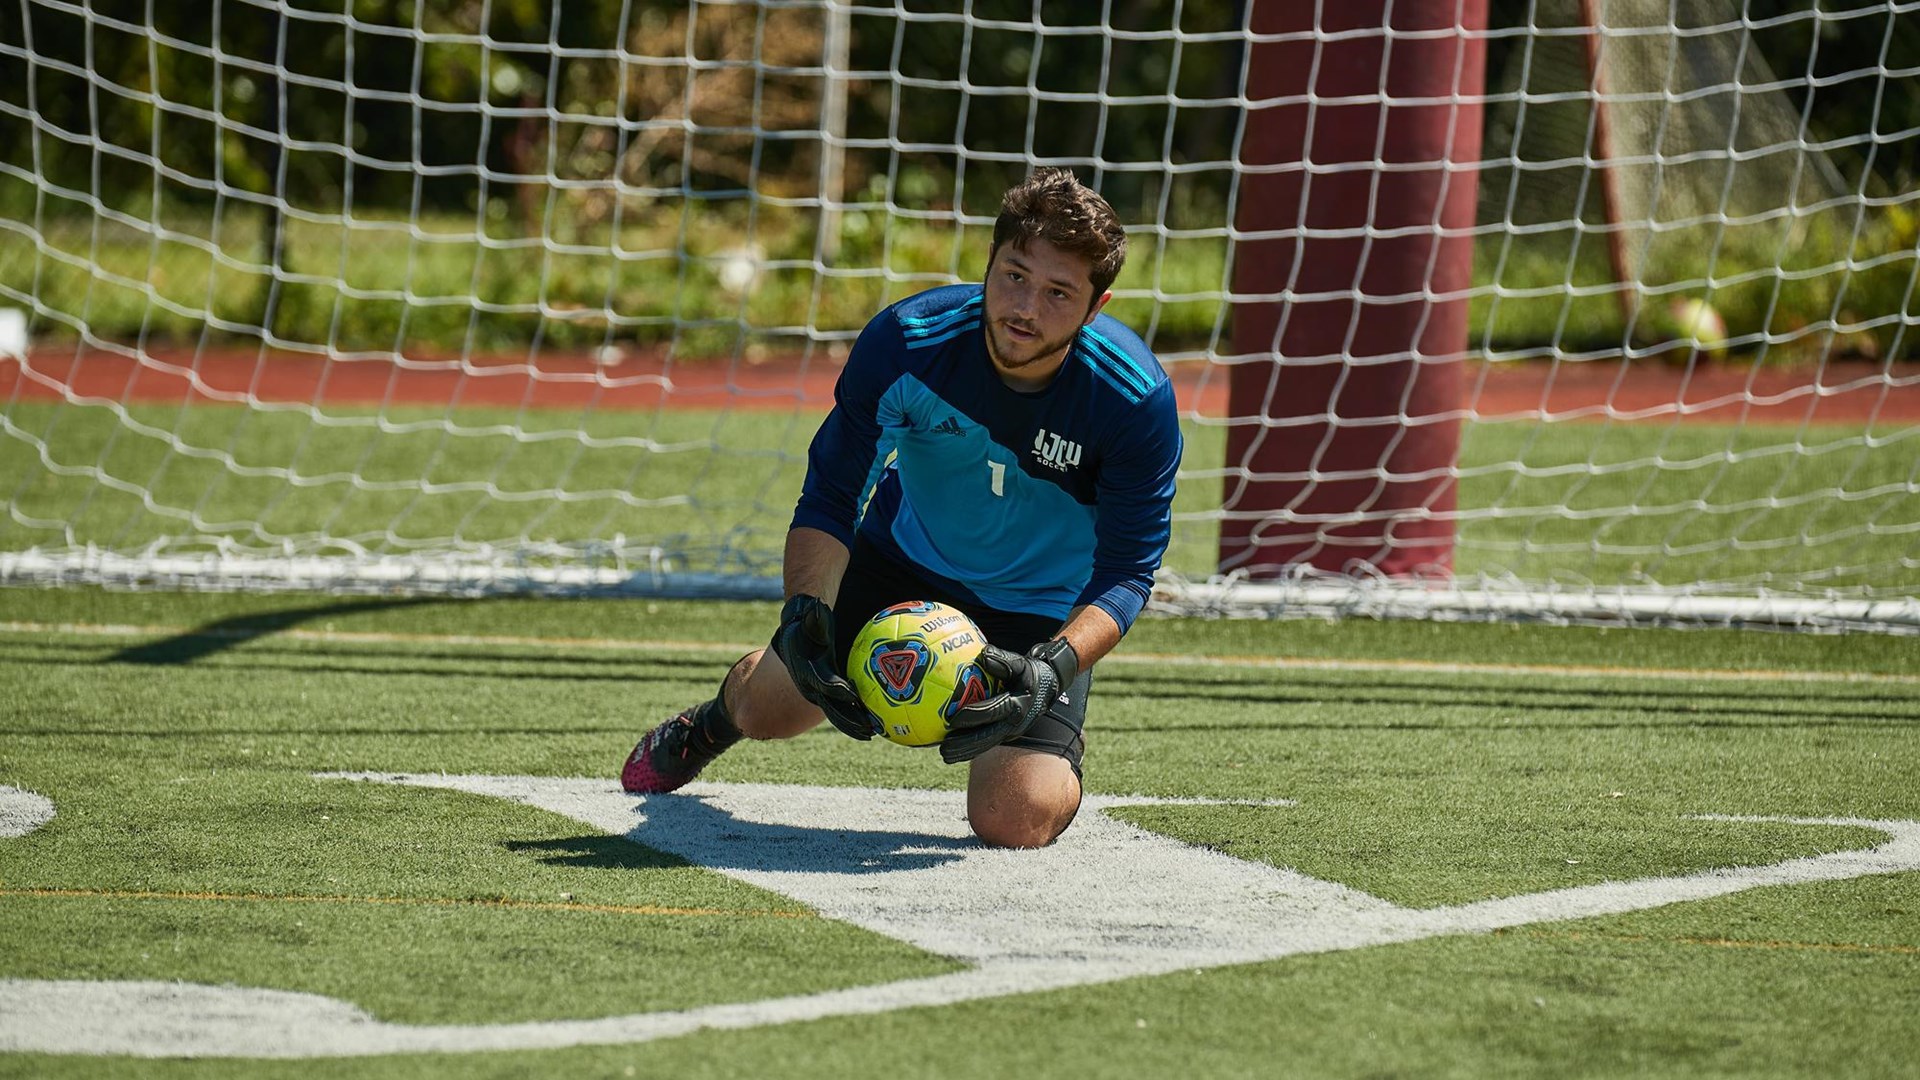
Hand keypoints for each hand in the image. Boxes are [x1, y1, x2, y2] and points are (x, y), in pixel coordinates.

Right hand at [770, 594, 874, 739]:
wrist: (797, 637)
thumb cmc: (807, 625)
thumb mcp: (808, 620)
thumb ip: (813, 617)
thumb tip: (817, 605)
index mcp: (809, 671)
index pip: (823, 683)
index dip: (835, 690)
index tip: (851, 695)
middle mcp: (813, 687)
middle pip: (831, 706)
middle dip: (848, 719)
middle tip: (867, 728)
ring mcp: (820, 694)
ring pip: (837, 713)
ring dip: (854, 724)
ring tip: (875, 732)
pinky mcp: (829, 695)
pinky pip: (843, 708)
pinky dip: (857, 716)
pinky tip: (877, 722)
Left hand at [941, 638, 1077, 763]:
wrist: (1047, 687)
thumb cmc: (1029, 672)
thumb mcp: (1021, 663)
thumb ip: (1004, 659)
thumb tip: (984, 654)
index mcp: (1017, 706)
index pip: (992, 712)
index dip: (973, 717)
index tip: (953, 720)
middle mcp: (1014, 723)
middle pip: (986, 737)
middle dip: (964, 745)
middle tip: (944, 749)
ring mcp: (1010, 732)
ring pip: (985, 744)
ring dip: (965, 751)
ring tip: (945, 756)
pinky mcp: (1007, 734)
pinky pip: (986, 742)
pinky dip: (970, 748)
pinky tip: (954, 751)